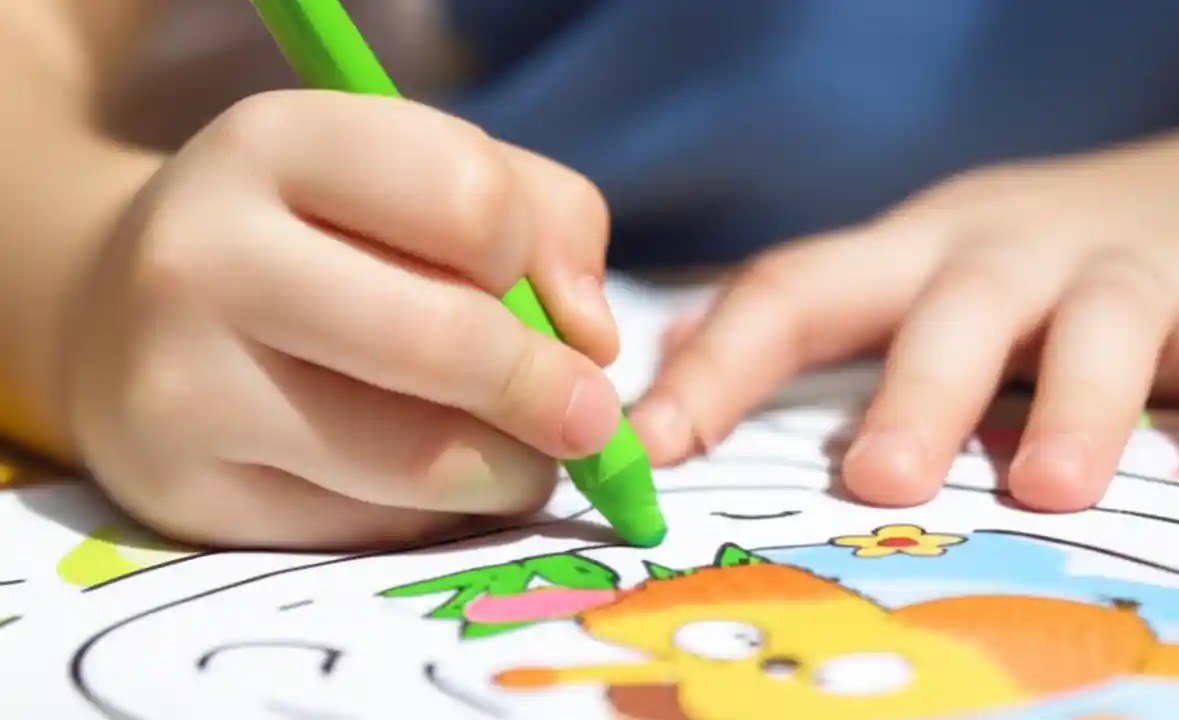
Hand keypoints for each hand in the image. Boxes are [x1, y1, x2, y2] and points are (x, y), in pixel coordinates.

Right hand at [62, 90, 620, 548]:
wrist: (118, 310)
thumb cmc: (308, 233)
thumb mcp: (413, 172)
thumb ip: (542, 217)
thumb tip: (592, 343)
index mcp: (274, 144)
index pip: (471, 202)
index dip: (532, 258)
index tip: (534, 290)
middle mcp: (204, 258)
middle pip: (447, 342)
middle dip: (550, 392)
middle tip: (588, 415)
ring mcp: (182, 389)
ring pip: (421, 462)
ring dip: (510, 469)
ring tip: (511, 448)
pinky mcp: (191, 499)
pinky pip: (376, 530)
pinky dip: (434, 512)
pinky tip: (414, 472)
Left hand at [631, 112, 1178, 510]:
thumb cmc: (1035, 270)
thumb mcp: (920, 279)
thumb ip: (821, 323)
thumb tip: (684, 360)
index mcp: (913, 261)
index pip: (794, 294)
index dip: (714, 368)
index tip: (649, 448)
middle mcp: (1011, 259)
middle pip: (950, 311)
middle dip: (912, 394)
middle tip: (877, 482)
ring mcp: (1130, 273)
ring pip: (1097, 326)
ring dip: (1073, 407)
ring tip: (1049, 488)